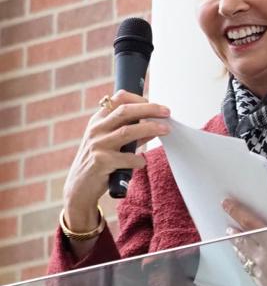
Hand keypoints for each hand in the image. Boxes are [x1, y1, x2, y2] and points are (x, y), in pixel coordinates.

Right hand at [61, 90, 169, 228]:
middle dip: (149, 109)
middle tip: (167, 111)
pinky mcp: (101, 161)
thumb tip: (156, 124)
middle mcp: (96, 130)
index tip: (154, 103)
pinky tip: (141, 163)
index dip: (137, 98)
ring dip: (150, 129)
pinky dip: (139, 160)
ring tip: (166, 130)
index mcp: (97, 121)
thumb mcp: (113, 144)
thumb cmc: (100, 162)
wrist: (80, 187)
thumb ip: (133, 134)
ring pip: (128, 131)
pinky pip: (128, 158)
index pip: (117, 99)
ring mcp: (97, 145)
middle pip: (125, 111)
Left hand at [223, 198, 266, 285]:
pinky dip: (253, 266)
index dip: (236, 212)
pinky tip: (256, 265)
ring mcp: (261, 274)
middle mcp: (262, 257)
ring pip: (244, 259)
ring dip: (240, 251)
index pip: (249, 223)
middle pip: (241, 242)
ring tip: (239, 246)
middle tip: (229, 229)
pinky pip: (253, 273)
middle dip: (234, 234)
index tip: (226, 204)